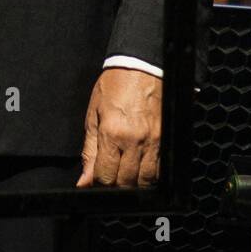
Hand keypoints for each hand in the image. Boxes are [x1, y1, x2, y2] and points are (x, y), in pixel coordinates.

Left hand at [76, 68, 160, 187]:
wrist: (143, 67)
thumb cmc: (116, 85)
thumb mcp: (94, 114)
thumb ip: (89, 151)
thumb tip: (84, 180)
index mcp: (112, 133)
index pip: (105, 177)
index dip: (98, 182)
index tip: (96, 178)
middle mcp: (134, 141)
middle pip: (126, 183)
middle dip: (115, 184)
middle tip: (110, 174)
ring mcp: (154, 142)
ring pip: (145, 181)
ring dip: (133, 182)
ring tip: (124, 172)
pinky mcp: (166, 140)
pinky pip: (160, 170)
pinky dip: (149, 174)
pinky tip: (140, 166)